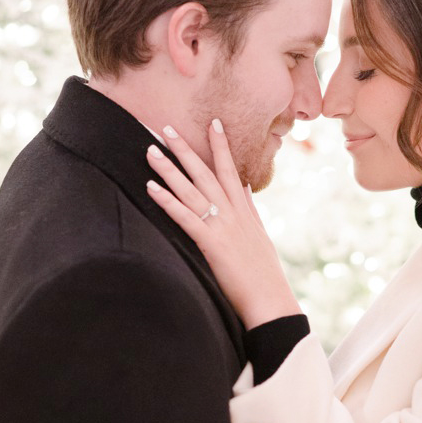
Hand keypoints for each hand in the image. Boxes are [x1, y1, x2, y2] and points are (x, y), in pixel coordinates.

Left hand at [143, 120, 299, 328]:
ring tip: (151, 151)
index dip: (220, 145)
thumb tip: (243, 186)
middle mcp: (233, 212)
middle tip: (166, 128)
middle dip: (185, 149)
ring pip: (192, 190)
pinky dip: (167, 201)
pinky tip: (151, 187)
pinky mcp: (211, 243)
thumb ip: (249, 208)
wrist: (270, 300)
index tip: (213, 122)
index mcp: (244, 210)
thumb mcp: (259, 234)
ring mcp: (222, 226)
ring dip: (170, 169)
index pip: (229, 169)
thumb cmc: (263, 273)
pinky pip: (185, 217)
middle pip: (206, 173)